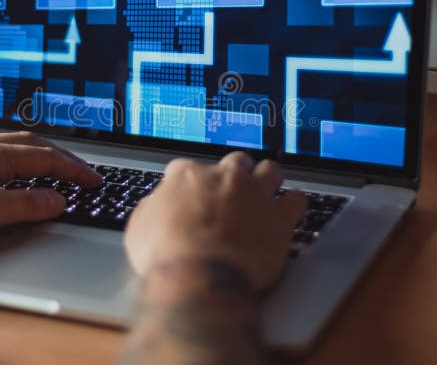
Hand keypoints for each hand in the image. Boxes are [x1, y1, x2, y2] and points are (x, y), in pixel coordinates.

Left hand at [0, 132, 101, 243]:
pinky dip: (17, 152)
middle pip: (34, 143)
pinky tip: (9, 161)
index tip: (95, 181)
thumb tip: (58, 200)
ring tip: (54, 162)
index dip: (75, 170)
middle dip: (64, 156)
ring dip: (41, 151)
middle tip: (83, 171)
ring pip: (14, 142)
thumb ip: (25, 205)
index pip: (47, 158)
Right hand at [124, 152, 306, 289]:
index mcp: (187, 176)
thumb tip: (159, 206)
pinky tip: (288, 211)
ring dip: (267, 180)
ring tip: (265, 193)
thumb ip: (153, 209)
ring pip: (270, 170)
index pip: (187, 167)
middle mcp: (224, 177)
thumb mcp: (140, 228)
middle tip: (231, 191)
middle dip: (234, 173)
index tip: (191, 195)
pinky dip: (292, 204)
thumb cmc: (166, 256)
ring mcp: (255, 194)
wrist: (198, 276)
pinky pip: (296, 200)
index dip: (189, 183)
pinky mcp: (279, 217)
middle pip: (235, 161)